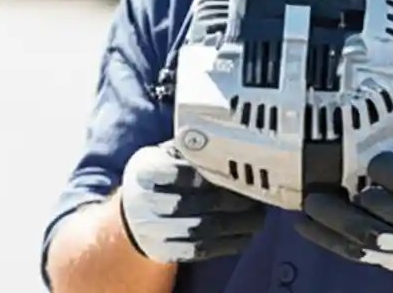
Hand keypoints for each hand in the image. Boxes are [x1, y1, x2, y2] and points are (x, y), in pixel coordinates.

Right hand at [118, 140, 267, 263]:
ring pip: (200, 229)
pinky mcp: (165, 251)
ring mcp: (152, 230)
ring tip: (258, 216)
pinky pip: (200, 250)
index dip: (208, 173)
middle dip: (230, 200)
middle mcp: (143, 201)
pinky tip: (245, 234)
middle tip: (256, 196)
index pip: (176, 171)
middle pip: (192, 202)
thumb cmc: (161, 178)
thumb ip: (190, 150)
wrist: (134, 215)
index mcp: (145, 170)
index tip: (237, 171)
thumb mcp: (165, 155)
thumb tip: (229, 141)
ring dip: (234, 224)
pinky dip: (227, 243)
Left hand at [294, 130, 392, 284]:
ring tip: (308, 201)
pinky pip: (353, 254)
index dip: (392, 172)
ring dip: (333, 219)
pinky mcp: (389, 261)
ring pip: (366, 236)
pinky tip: (302, 222)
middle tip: (327, 175)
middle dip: (358, 196)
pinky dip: (326, 239)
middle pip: (387, 212)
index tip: (373, 158)